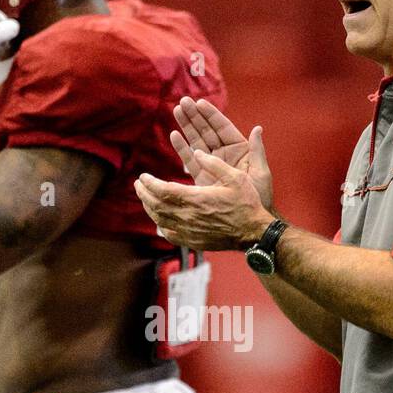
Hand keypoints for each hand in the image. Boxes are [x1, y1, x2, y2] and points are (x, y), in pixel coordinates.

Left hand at [135, 151, 273, 251]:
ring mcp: (190, 231)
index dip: (150, 184)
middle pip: (157, 206)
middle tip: (139, 184)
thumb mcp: (236, 178)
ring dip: (149, 208)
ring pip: (160, 220)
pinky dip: (160, 224)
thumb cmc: (246, 204)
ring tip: (145, 197)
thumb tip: (197, 151)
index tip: (143, 176)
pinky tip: (159, 218)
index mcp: (197, 199)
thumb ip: (214, 163)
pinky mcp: (193, 241)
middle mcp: (189, 217)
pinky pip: (169, 234)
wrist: (254, 233)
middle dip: (144, 194)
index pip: (163, 191)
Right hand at [170, 97, 273, 210]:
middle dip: (195, 116)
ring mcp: (212, 164)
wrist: (247, 221)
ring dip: (187, 126)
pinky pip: (190, 159)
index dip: (211, 115)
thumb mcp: (260, 173)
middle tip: (183, 102)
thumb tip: (258, 128)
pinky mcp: (201, 176)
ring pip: (197, 141)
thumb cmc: (259, 198)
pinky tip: (174, 135)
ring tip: (176, 110)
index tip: (200, 102)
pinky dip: (182, 148)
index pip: (223, 128)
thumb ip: (257, 151)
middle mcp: (224, 154)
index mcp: (239, 150)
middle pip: (207, 131)